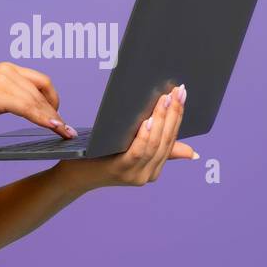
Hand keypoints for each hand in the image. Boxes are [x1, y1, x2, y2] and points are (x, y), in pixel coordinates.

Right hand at [0, 62, 73, 139]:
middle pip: (42, 90)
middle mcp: (7, 70)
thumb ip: (8, 95)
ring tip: (64, 132)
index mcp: (6, 68)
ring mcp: (4, 80)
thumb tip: (26, 107)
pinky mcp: (0, 94)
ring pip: (38, 101)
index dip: (52, 99)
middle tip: (64, 128)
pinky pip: (29, 108)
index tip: (58, 115)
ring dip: (53, 118)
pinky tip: (53, 128)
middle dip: (55, 111)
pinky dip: (44, 119)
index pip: (40, 81)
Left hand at [61, 83, 195, 188]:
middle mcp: (147, 174)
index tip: (182, 95)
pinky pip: (138, 151)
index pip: (172, 140)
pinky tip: (148, 120)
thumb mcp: (133, 150)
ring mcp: (134, 174)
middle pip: (166, 140)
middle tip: (177, 92)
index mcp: (154, 169)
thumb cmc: (101, 156)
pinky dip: (145, 135)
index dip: (178, 117)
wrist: (74, 174)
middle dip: (173, 114)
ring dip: (161, 121)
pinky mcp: (119, 170)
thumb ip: (157, 147)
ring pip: (154, 144)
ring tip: (164, 101)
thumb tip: (192, 152)